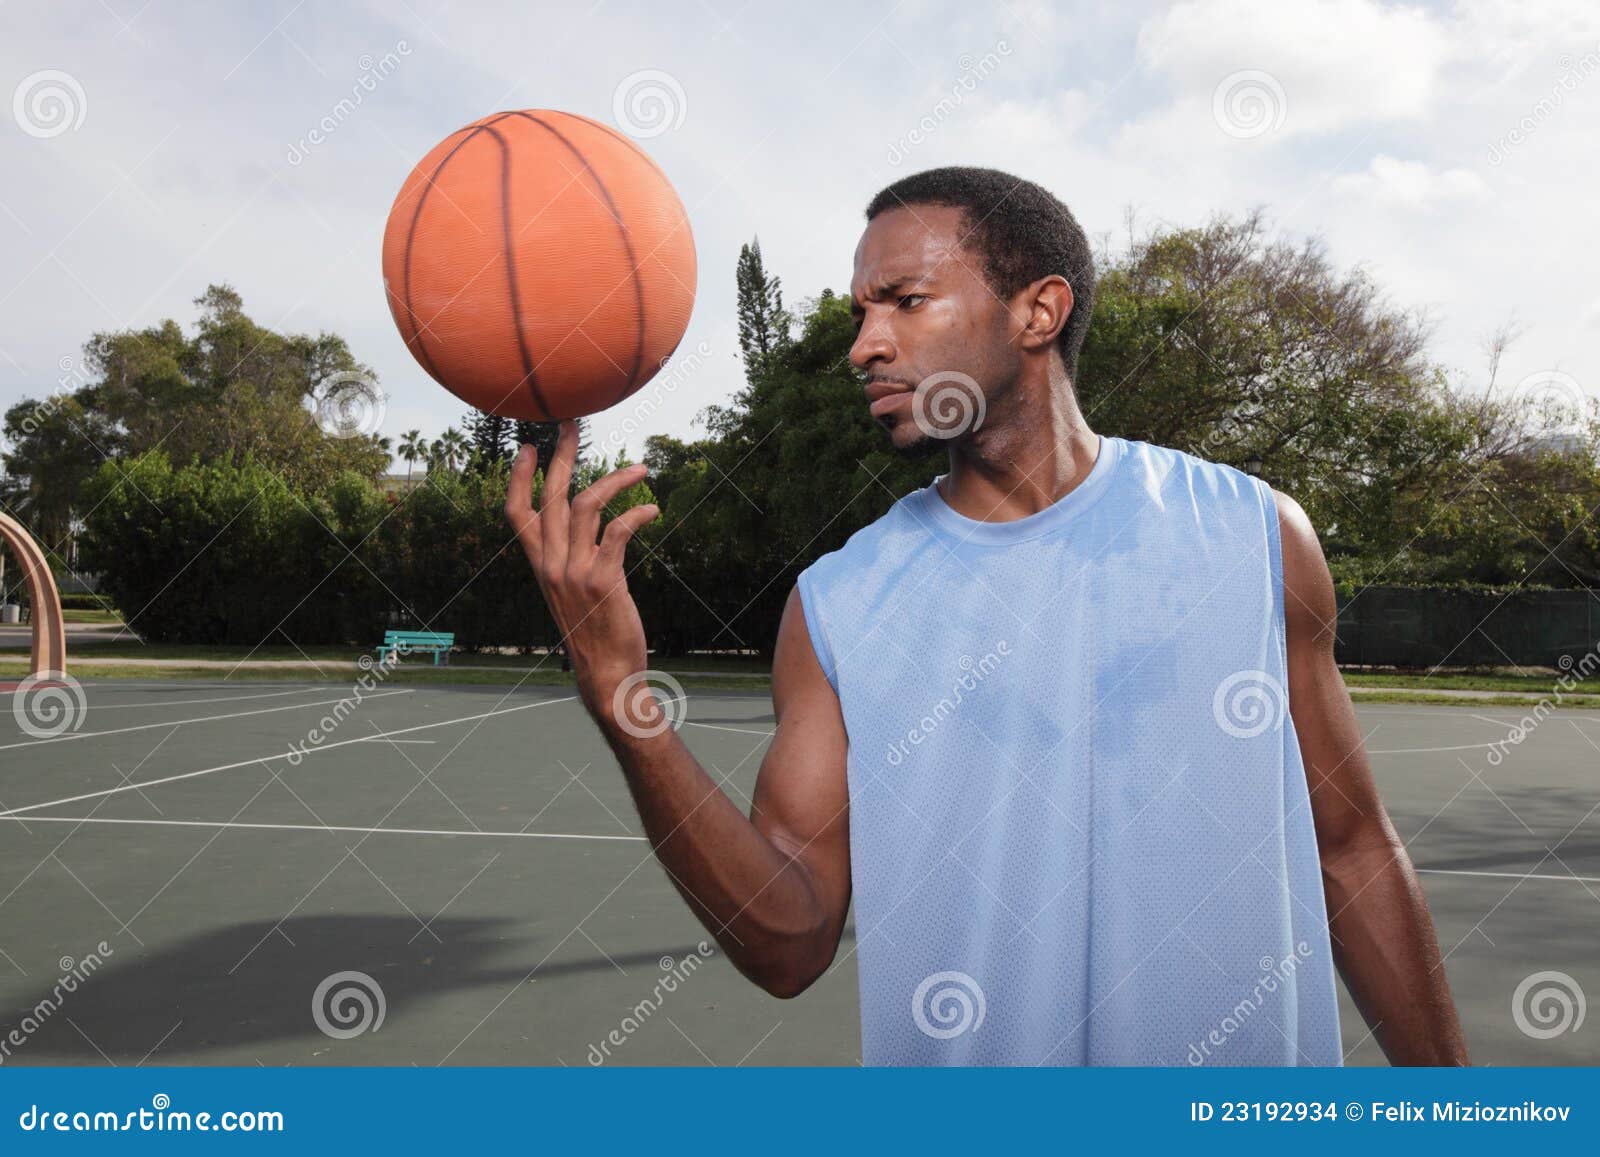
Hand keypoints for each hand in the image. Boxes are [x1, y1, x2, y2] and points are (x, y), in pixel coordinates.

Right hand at [504, 420, 659, 712]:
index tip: (527, 446)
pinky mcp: (604, 580)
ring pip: (585, 505)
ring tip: (641, 469)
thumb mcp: (571, 595)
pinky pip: (619, 531)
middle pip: (550, 497)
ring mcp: (575, 572)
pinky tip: (654, 510)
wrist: (606, 675)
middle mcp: (552, 565)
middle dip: (561, 456)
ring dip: (615, 480)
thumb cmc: (594, 635)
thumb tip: (588, 536)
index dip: (519, 478)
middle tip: (573, 426)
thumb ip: (570, 563)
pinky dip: (638, 513)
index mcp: (541, 567)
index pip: (516, 514)